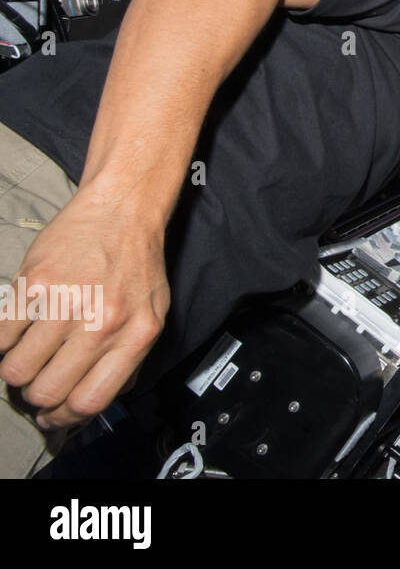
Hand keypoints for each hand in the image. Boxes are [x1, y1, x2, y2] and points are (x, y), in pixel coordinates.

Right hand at [0, 192, 168, 429]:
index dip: (64, 418)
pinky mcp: (34, 283)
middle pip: (48, 391)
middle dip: (36, 397)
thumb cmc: (138, 264)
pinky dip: (1, 343)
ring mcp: (66, 302)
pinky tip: (15, 333)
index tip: (53, 416)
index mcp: (136, 335)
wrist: (123, 210)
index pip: (91, 401)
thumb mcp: (155, 314)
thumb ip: (131, 358)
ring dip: (15, 371)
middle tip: (36, 385)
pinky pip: (0, 336)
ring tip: (26, 356)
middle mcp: (102, 323)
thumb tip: (99, 399)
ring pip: (16, 369)